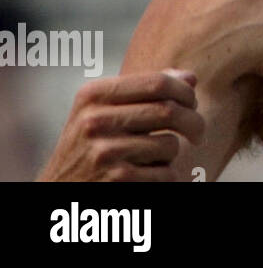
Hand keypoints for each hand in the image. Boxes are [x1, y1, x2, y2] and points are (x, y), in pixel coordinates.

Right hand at [37, 69, 204, 181]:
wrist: (60, 190)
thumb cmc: (89, 147)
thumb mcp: (103, 111)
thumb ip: (144, 91)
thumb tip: (190, 78)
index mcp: (93, 95)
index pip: (158, 82)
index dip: (185, 92)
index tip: (193, 104)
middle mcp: (94, 120)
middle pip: (169, 110)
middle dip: (194, 122)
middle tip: (198, 133)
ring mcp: (104, 151)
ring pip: (170, 144)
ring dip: (172, 154)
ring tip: (155, 158)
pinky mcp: (116, 178)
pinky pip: (166, 173)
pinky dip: (167, 176)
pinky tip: (148, 175)